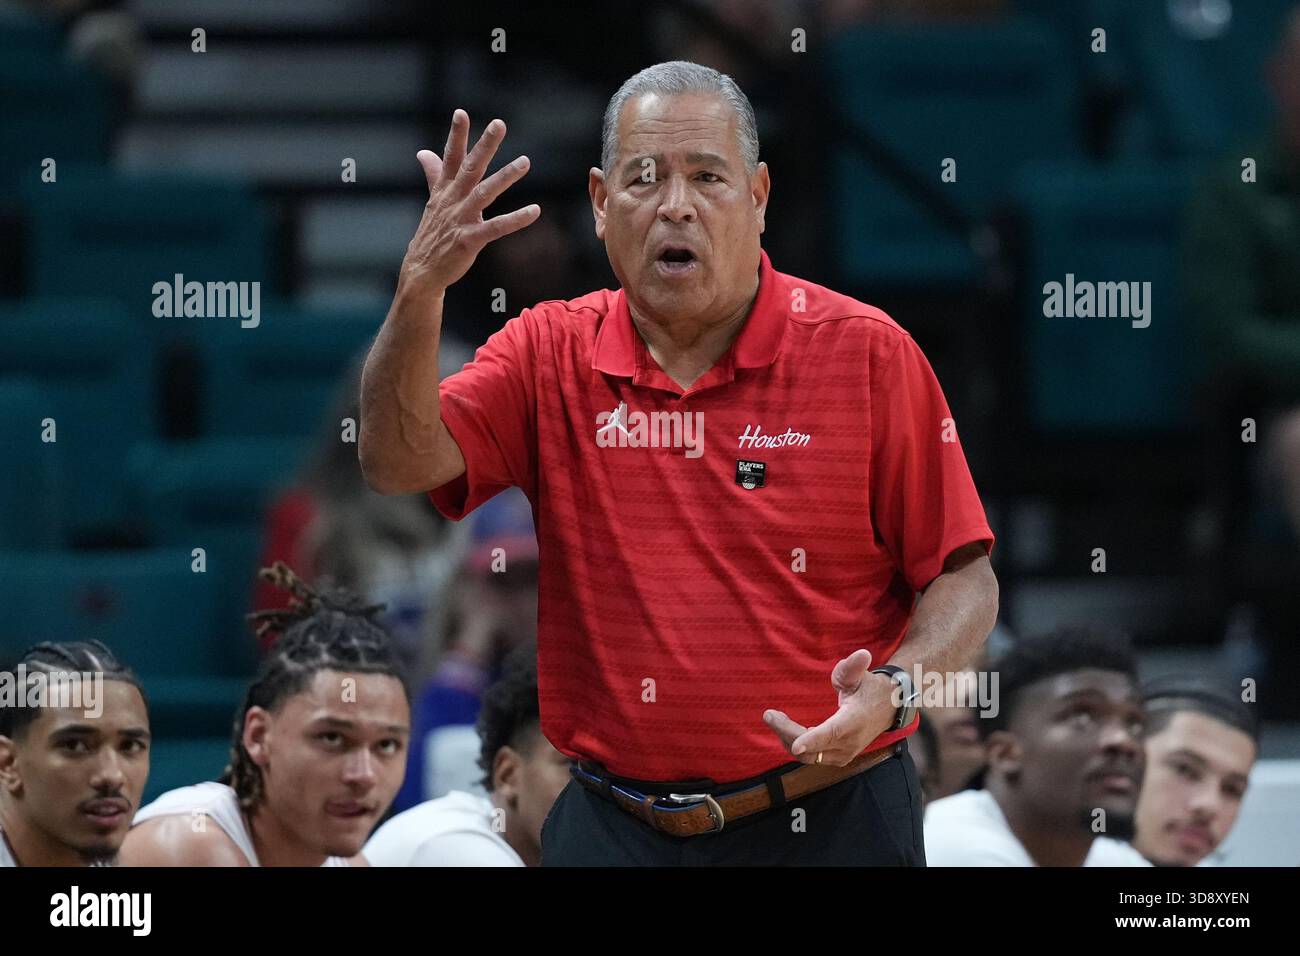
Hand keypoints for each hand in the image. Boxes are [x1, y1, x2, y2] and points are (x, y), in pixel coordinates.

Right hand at [400, 109, 540, 294]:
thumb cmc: (432, 234)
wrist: (422, 270)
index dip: (456, 135)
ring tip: (525, 162)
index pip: (450, 157)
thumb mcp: (433, 201)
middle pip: (470, 168)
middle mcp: (452, 201)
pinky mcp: (469, 240)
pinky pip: (496, 228)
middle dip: (484, 146)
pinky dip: (516, 220)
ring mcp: (460, 220)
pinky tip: (535, 211)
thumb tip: (423, 152)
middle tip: (499, 124)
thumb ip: (433, 175)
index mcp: (444, 190)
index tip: (461, 113)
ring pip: (485, 193)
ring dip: (505, 177)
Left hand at [763, 649, 898, 766]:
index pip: (831, 734)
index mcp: (853, 721)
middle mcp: (848, 743)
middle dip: (787, 733)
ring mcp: (844, 754)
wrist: (888, 709)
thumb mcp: (862, 675)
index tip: (795, 745)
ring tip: (775, 719)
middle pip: (813, 749)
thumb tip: (862, 654)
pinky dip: (797, 747)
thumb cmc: (870, 689)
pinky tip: (786, 730)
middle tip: (769, 715)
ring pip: (810, 757)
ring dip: (789, 740)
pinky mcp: (838, 758)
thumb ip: (854, 666)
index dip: (812, 741)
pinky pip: (813, 758)